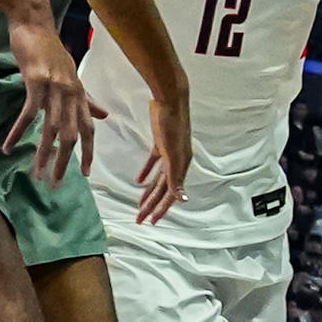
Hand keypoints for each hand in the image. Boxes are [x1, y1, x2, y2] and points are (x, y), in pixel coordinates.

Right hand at [1, 11, 101, 185]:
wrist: (35, 25)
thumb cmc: (51, 51)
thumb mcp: (72, 76)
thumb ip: (86, 99)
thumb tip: (104, 116)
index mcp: (79, 94)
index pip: (89, 129)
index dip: (88, 151)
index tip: (85, 174)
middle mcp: (71, 93)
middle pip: (71, 135)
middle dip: (65, 162)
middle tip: (55, 184)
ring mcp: (55, 87)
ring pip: (51, 129)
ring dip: (42, 154)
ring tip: (35, 174)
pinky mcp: (36, 82)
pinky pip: (29, 113)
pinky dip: (19, 132)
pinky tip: (9, 147)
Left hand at [134, 90, 189, 229]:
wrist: (170, 100)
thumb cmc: (173, 124)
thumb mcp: (174, 153)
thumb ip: (176, 177)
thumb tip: (182, 199)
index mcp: (182, 165)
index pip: (172, 193)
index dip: (162, 208)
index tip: (151, 221)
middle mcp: (178, 161)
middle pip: (163, 189)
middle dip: (152, 205)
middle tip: (141, 219)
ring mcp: (169, 152)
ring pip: (159, 179)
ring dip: (149, 192)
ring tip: (140, 205)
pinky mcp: (161, 143)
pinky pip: (154, 163)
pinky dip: (147, 172)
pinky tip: (139, 180)